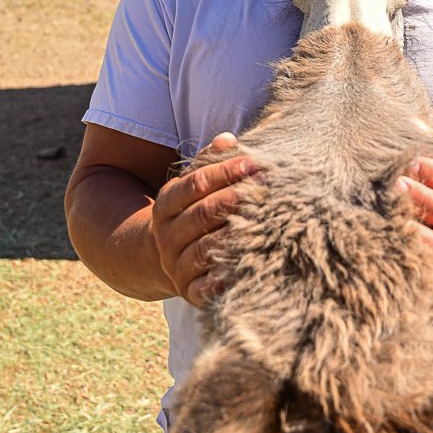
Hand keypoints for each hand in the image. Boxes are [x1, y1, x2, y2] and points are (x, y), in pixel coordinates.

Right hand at [151, 133, 256, 305]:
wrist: (166, 260)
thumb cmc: (193, 215)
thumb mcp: (194, 188)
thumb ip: (210, 164)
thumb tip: (228, 139)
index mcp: (166, 204)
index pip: (194, 183)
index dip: (225, 172)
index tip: (255, 164)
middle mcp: (166, 235)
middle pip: (202, 214)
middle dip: (235, 199)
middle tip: (266, 189)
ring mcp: (176, 265)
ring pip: (204, 249)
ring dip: (234, 236)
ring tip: (264, 225)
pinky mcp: (189, 292)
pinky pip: (205, 288)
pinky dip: (223, 279)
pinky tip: (246, 268)